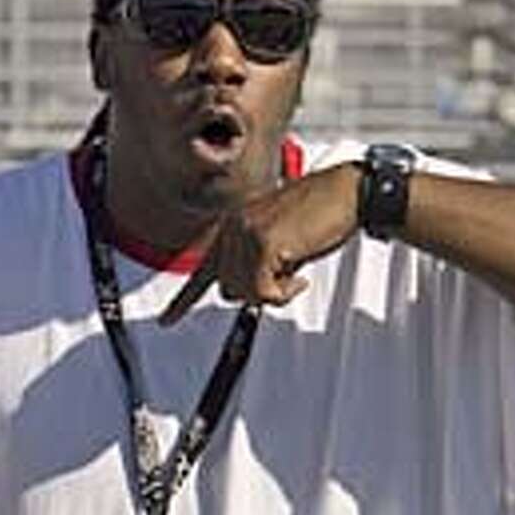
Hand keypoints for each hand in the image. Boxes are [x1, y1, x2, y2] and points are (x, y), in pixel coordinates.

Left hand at [160, 162, 362, 325]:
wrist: (348, 192)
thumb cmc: (322, 214)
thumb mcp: (281, 240)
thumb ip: (258, 263)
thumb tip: (251, 294)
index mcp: (233, 224)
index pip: (202, 270)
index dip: (183, 300)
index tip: (167, 321)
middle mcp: (232, 227)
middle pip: (228, 290)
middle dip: (258, 292)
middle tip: (288, 278)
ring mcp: (244, 232)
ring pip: (244, 293)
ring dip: (274, 292)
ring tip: (295, 271)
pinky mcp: (262, 241)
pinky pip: (262, 291)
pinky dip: (283, 293)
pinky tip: (298, 275)